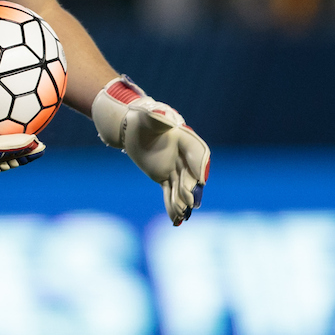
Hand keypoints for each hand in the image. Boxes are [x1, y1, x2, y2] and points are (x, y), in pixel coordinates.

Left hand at [91, 76, 209, 225]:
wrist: (132, 126)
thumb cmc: (143, 117)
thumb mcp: (150, 114)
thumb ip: (158, 115)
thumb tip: (161, 114)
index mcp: (186, 139)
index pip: (197, 153)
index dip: (200, 167)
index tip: (201, 180)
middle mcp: (183, 156)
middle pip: (191, 175)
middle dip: (191, 190)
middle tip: (190, 203)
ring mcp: (174, 168)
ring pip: (181, 187)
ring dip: (182, 202)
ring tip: (183, 215)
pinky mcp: (163, 176)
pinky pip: (170, 193)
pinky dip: (172, 206)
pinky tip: (176, 220)